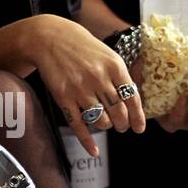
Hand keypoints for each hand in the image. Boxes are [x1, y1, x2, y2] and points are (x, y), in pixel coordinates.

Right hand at [19, 14, 146, 155]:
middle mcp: (98, 78)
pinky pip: (78, 125)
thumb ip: (119, 76)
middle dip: (123, 124)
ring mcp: (80, 88)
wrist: (48, 37)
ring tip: (105, 123)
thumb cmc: (80, 46)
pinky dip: (87, 141)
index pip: (133, 99)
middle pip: (119, 113)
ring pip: (101, 121)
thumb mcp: (106, 54)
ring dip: (106, 126)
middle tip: (121, 126)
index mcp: (114, 66)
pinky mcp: (63, 96)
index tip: (138, 128)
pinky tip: (93, 150)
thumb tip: (132, 103)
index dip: (138, 117)